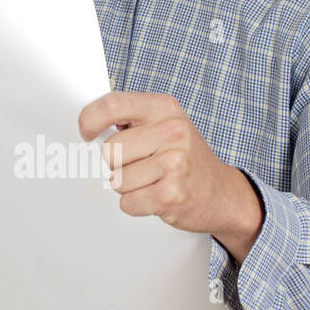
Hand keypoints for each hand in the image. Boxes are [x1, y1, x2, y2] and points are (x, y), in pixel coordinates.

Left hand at [78, 90, 264, 262]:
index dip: (90, 120)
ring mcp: (175, 163)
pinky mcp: (172, 194)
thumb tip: (89, 125)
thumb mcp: (165, 125)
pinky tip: (156, 196)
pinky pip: (128, 202)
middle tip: (140, 165)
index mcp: (165, 108)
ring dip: (128, 187)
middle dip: (116, 163)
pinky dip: (136, 204)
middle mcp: (173, 131)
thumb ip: (131, 119)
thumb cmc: (187, 158)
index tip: (87, 133)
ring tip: (152, 181)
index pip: (113, 104)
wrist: (223, 193)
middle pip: (109, 150)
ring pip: (116, 179)